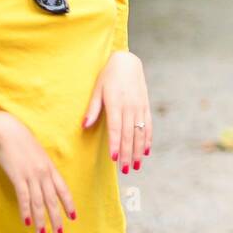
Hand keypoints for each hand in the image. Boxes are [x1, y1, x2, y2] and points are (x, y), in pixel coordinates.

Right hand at [0, 111, 75, 232]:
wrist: (6, 132)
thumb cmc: (22, 143)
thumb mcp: (38, 156)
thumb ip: (43, 169)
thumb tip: (46, 183)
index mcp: (51, 168)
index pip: (63, 190)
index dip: (69, 204)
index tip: (73, 217)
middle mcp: (44, 173)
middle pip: (52, 200)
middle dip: (56, 218)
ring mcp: (31, 175)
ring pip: (39, 202)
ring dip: (41, 219)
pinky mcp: (18, 177)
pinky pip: (24, 197)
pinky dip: (26, 211)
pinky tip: (27, 222)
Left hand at [82, 50, 152, 174]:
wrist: (128, 62)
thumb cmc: (109, 76)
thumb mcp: (97, 89)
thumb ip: (92, 109)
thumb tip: (84, 126)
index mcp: (115, 103)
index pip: (115, 128)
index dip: (115, 143)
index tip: (113, 158)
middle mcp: (130, 107)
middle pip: (129, 134)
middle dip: (127, 153)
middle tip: (125, 170)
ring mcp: (139, 107)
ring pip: (140, 132)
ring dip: (138, 150)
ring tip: (136, 165)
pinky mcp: (145, 106)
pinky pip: (148, 125)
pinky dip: (148, 139)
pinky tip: (146, 150)